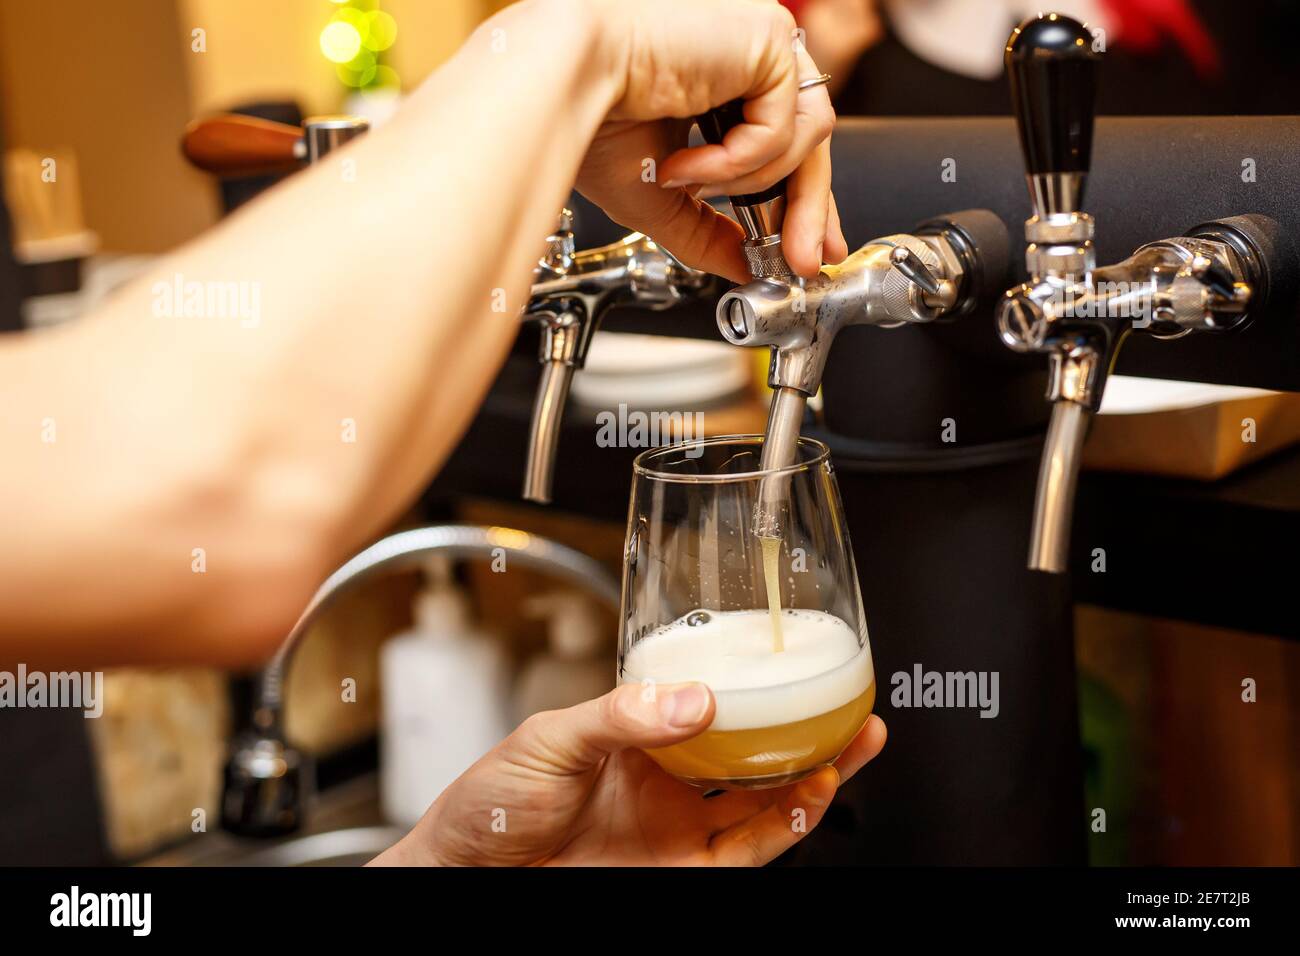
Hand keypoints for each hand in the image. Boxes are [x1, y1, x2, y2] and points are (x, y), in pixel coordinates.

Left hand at [372, 682, 885, 865]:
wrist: (464, 872)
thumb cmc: (490, 799)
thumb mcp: (550, 738)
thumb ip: (621, 716)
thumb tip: (692, 699)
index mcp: (640, 735)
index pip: (715, 707)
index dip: (761, 691)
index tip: (801, 664)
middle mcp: (669, 779)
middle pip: (756, 754)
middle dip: (811, 734)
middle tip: (858, 710)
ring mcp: (677, 826)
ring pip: (764, 802)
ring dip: (813, 779)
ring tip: (850, 748)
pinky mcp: (677, 868)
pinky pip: (744, 850)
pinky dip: (782, 827)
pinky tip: (806, 797)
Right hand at [575, 0, 848, 282]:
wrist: (561, 78)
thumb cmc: (589, 114)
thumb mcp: (660, 194)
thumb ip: (707, 230)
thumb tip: (743, 266)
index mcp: (723, 77)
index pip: (785, 139)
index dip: (800, 197)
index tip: (804, 244)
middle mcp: (747, 51)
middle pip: (810, 138)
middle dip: (808, 209)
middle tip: (800, 260)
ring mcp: (760, 38)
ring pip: (807, 134)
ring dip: (750, 180)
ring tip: (690, 183)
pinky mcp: (766, 36)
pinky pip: (782, 125)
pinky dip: (738, 161)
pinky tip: (686, 162)